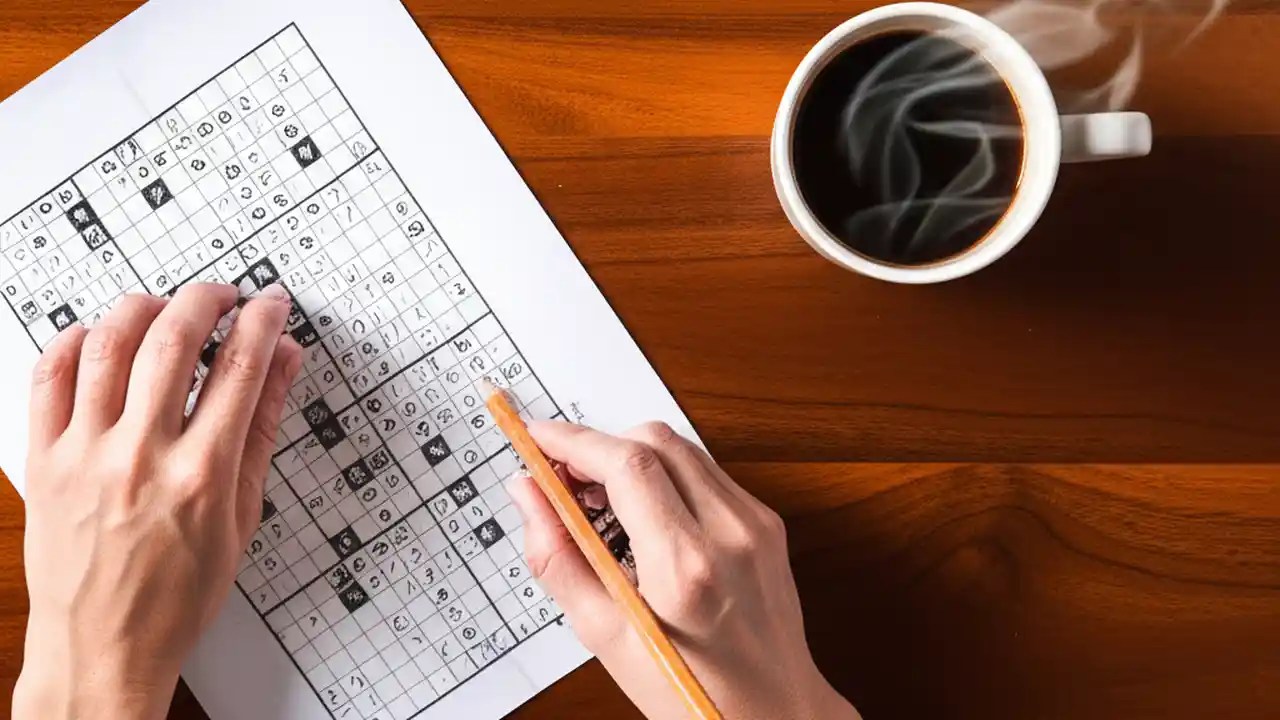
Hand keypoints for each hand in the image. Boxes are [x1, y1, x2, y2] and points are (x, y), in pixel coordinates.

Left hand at [13, 284, 301, 719]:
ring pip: (110, 345)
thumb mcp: (241, 517)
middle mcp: (141, 457)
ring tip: (165, 304)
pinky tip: (100, 336)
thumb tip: (281, 366)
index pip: (239, 368)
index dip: (261, 321)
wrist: (103, 648)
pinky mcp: (44, 461)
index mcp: (201, 475)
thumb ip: (260, 430)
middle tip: (222, 293)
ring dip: (143, 306)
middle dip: (206, 299)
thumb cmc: (176, 597)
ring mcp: (85, 455)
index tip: (270, 304)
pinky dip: (75, 341)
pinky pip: (50, 377)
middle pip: (174, 341)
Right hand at [508, 421, 858, 719]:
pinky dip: (666, 475)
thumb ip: (557, 557)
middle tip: (561, 476)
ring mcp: (755, 522)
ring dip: (631, 456)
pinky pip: (706, 470)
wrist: (775, 711)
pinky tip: (644, 513)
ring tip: (598, 498)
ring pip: (681, 447)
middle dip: (599, 445)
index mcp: (685, 568)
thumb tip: (528, 493)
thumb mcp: (606, 636)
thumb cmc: (692, 689)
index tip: (537, 437)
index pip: (625, 465)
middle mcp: (729, 533)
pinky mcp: (766, 520)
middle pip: (653, 439)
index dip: (573, 440)